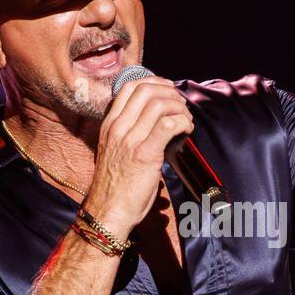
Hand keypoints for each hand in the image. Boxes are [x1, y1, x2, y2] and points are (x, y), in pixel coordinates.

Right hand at [84, 76, 193, 237]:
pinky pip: (168, 125)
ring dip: (179, 108)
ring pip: (159, 105)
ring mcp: (130, 140)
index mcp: (109, 126)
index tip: (168, 90)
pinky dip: (183, 123)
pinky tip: (186, 131)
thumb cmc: (115, 187)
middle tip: (181, 105)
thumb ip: (128, 134)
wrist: (108, 211)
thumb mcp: (114, 152)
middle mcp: (118, 129)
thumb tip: (154, 123)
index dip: (153, 82)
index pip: (129, 88)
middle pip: (146, 90)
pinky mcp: (145, 154)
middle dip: (170, 93)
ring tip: (186, 120)